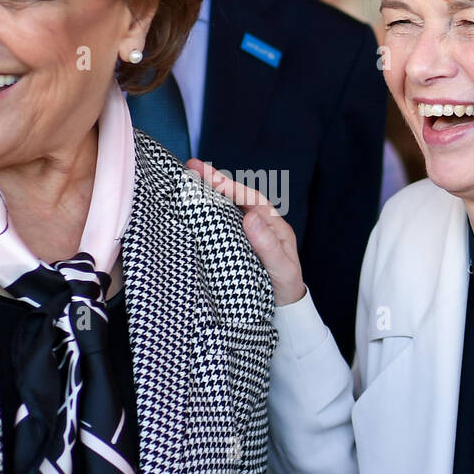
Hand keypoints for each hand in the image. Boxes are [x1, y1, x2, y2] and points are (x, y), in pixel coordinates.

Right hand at [185, 158, 305, 305]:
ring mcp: (245, 232)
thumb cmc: (286, 287)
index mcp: (273, 223)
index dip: (228, 185)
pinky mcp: (235, 243)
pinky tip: (191, 208)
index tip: (209, 176)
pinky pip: (220, 223)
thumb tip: (249, 216)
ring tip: (186, 178)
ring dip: (208, 193)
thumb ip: (267, 245)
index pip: (249, 198)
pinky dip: (206, 213)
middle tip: (191, 166)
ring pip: (225, 207)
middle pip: (234, 197)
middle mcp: (259, 223)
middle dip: (213, 181)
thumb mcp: (281, 268)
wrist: (284, 308)